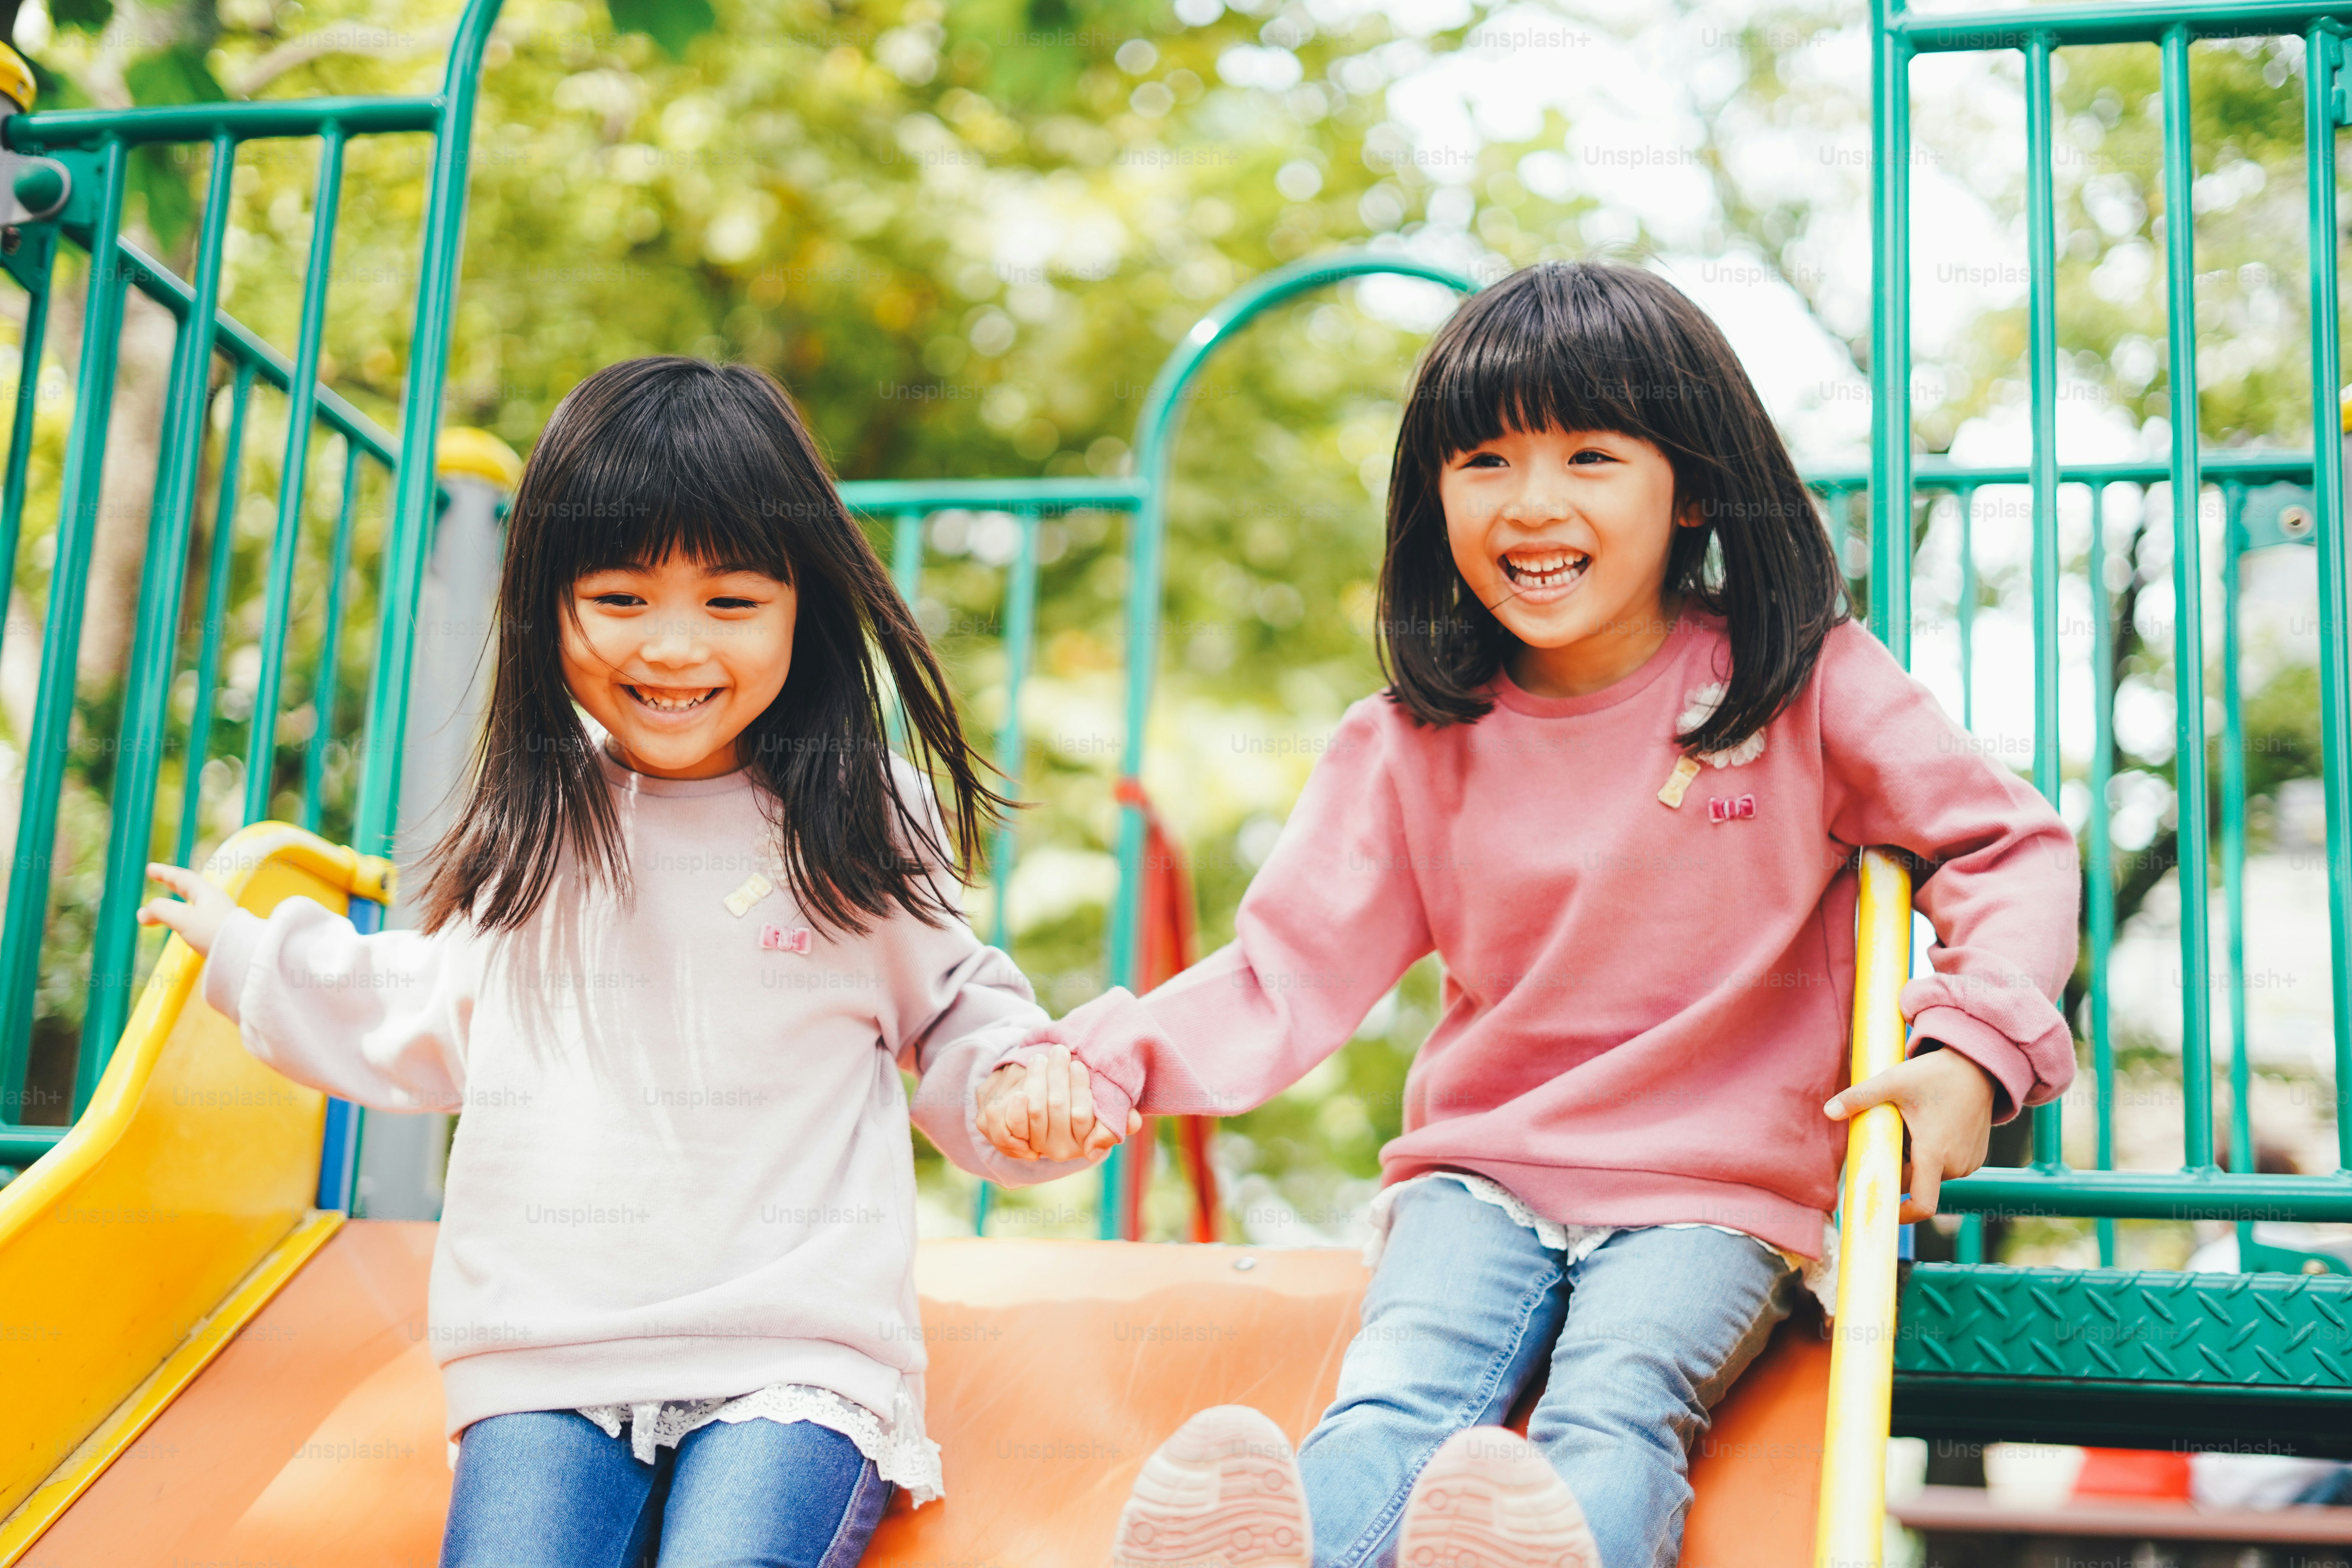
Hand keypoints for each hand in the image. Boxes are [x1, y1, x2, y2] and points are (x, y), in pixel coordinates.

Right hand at [137, 861, 236, 956]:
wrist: (244, 954)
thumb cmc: (213, 932)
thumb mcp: (183, 919)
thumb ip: (161, 911)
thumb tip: (143, 913)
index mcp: (206, 893)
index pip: (183, 878)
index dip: (165, 873)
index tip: (151, 868)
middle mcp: (215, 901)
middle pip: (190, 888)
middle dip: (172, 883)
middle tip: (158, 877)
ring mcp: (220, 915)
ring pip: (194, 903)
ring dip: (176, 902)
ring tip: (165, 906)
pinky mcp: (221, 931)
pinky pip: (198, 917)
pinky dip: (184, 916)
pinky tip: (184, 924)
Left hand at [976, 1043, 1139, 1162]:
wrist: (1047, 1107)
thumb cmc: (1083, 1102)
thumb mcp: (1106, 1109)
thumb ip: (1120, 1113)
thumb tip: (1134, 1120)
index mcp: (1085, 1143)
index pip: (1082, 1115)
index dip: (1079, 1088)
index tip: (1078, 1064)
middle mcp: (1060, 1150)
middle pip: (1057, 1107)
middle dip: (1058, 1075)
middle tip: (1059, 1050)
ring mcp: (1036, 1146)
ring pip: (1036, 1109)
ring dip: (1038, 1078)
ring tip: (1042, 1057)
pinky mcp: (1015, 1140)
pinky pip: (1014, 1124)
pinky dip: (1017, 1105)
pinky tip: (1021, 1083)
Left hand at [1823, 1046, 1994, 1223]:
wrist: (1978, 1066)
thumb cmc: (1936, 1074)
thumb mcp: (1893, 1082)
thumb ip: (1859, 1097)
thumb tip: (1827, 1111)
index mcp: (1935, 1155)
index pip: (1922, 1204)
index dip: (1902, 1214)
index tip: (1881, 1209)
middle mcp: (1956, 1165)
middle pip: (1916, 1182)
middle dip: (1897, 1166)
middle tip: (1888, 1135)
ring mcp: (1969, 1163)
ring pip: (1929, 1172)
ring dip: (1914, 1158)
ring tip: (1912, 1123)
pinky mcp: (1975, 1156)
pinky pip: (1945, 1164)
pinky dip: (1931, 1153)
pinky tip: (1929, 1124)